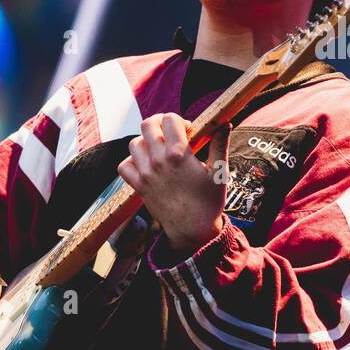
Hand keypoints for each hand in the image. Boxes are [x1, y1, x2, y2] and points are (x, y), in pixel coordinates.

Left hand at [118, 113, 227, 256]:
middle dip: (159, 123)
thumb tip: (224, 123)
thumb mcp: (219, 171)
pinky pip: (124, 166)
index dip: (179, 120)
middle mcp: (158, 161)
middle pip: (147, 125)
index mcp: (179, 154)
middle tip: (170, 133)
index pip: (170, 119)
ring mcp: (145, 174)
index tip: (187, 131)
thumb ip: (220, 144)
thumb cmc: (209, 202)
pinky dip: (131, 161)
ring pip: (134, 143)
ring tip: (159, 149)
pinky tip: (145, 163)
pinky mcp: (138, 186)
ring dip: (146, 141)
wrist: (193, 230)